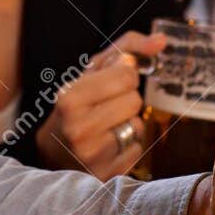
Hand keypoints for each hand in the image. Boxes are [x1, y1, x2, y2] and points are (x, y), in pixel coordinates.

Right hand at [35, 31, 166, 177]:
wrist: (53, 152)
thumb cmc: (76, 105)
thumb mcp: (90, 71)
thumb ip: (126, 48)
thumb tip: (161, 40)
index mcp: (70, 98)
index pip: (125, 75)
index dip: (122, 77)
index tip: (109, 84)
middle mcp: (78, 127)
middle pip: (134, 100)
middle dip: (124, 100)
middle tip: (104, 107)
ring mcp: (92, 155)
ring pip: (138, 125)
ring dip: (127, 123)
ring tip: (106, 126)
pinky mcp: (105, 174)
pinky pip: (138, 148)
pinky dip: (128, 145)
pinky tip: (109, 145)